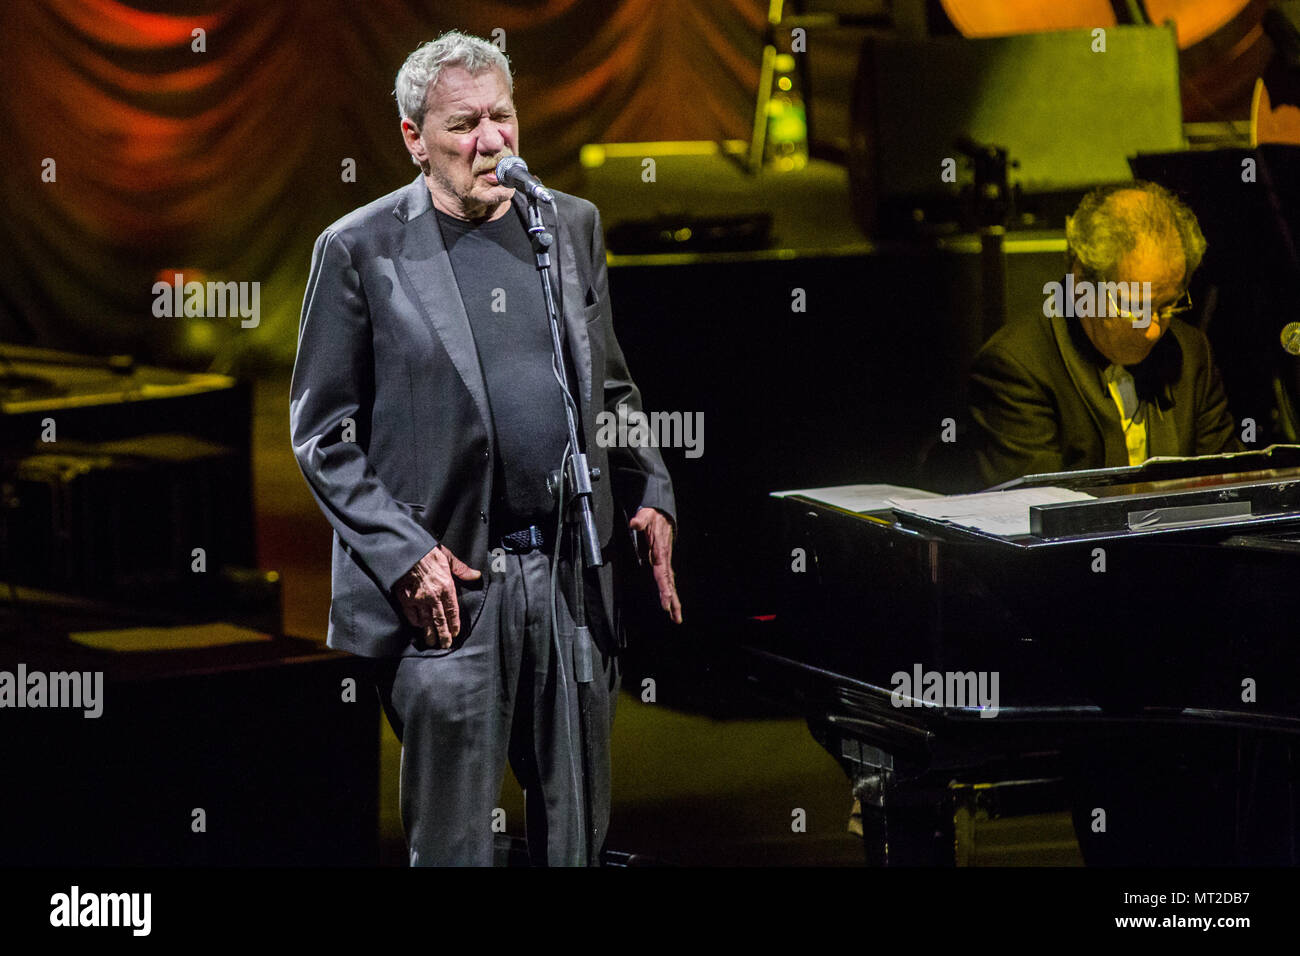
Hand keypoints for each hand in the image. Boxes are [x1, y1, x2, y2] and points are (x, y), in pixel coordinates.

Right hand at [393, 545, 481, 647]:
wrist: (406, 551)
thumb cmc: (427, 552)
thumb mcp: (448, 557)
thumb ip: (462, 569)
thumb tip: (476, 575)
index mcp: (446, 586)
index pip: (452, 610)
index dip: (454, 624)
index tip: (455, 633)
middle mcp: (433, 596)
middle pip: (440, 620)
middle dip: (443, 635)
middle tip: (445, 645)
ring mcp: (418, 599)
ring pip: (426, 621)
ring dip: (429, 633)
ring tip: (432, 643)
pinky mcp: (405, 599)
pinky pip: (412, 616)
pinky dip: (416, 623)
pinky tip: (419, 627)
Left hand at [630, 507, 681, 623]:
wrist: (662, 516)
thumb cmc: (653, 517)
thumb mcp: (645, 516)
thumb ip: (640, 521)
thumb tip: (634, 523)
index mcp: (660, 551)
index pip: (662, 571)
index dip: (664, 586)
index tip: (666, 599)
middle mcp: (664, 560)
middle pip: (668, 582)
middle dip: (671, 599)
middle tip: (673, 614)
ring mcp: (665, 564)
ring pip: (670, 585)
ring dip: (674, 602)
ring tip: (677, 619)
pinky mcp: (663, 565)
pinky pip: (667, 582)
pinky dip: (670, 595)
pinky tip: (672, 608)